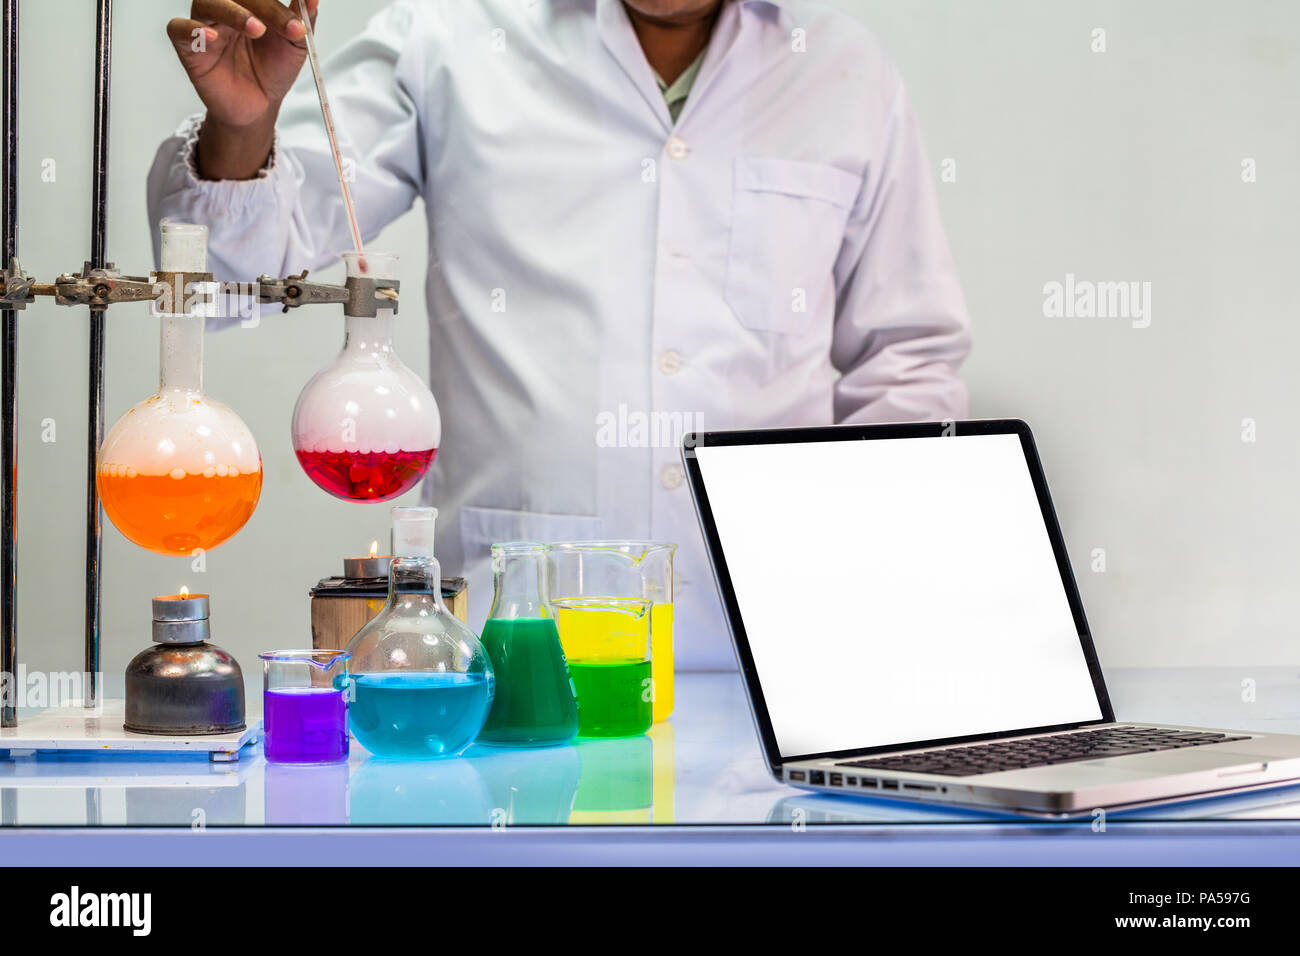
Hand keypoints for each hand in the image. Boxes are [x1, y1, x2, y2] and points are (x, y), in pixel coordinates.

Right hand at [166, 0, 319, 178]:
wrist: (260, 105)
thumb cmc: (273, 69)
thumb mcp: (295, 43)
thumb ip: (302, 16)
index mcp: (248, 2)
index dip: (276, 2)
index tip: (303, 13)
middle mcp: (224, 6)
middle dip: (265, 6)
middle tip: (289, 27)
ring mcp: (204, 23)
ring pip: (207, 2)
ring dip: (233, 13)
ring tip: (257, 29)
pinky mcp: (187, 46)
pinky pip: (178, 28)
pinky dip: (192, 28)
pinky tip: (212, 37)